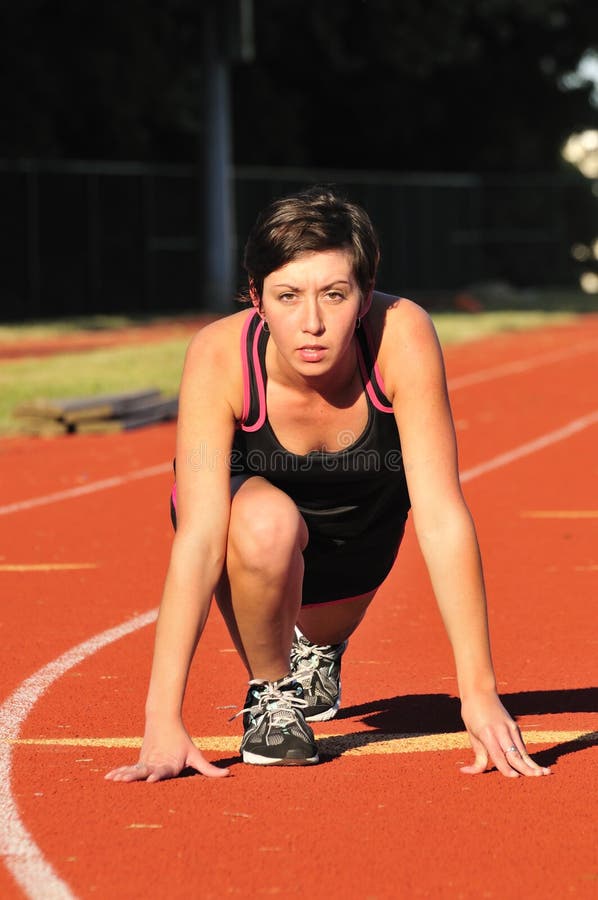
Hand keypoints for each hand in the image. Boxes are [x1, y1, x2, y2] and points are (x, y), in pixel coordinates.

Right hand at [104, 720, 229, 782]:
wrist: (164, 720)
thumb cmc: (181, 741)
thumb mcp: (195, 754)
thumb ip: (208, 769)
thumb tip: (228, 776)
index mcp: (168, 764)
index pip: (162, 771)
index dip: (157, 775)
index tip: (152, 779)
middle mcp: (155, 764)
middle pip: (144, 771)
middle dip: (134, 777)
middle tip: (125, 781)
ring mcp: (146, 762)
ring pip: (134, 769)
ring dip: (124, 775)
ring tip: (113, 780)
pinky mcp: (140, 762)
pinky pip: (129, 768)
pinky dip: (119, 772)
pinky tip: (108, 778)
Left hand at [460, 691, 550, 777]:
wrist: (480, 692)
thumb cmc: (472, 715)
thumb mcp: (472, 735)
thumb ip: (477, 756)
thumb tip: (466, 771)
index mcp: (487, 734)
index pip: (498, 754)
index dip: (506, 767)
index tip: (514, 777)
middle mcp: (501, 731)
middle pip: (515, 753)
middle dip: (526, 767)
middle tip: (537, 777)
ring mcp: (511, 728)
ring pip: (522, 750)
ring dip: (533, 763)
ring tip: (545, 773)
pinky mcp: (515, 727)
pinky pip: (521, 745)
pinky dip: (528, 757)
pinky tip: (537, 767)